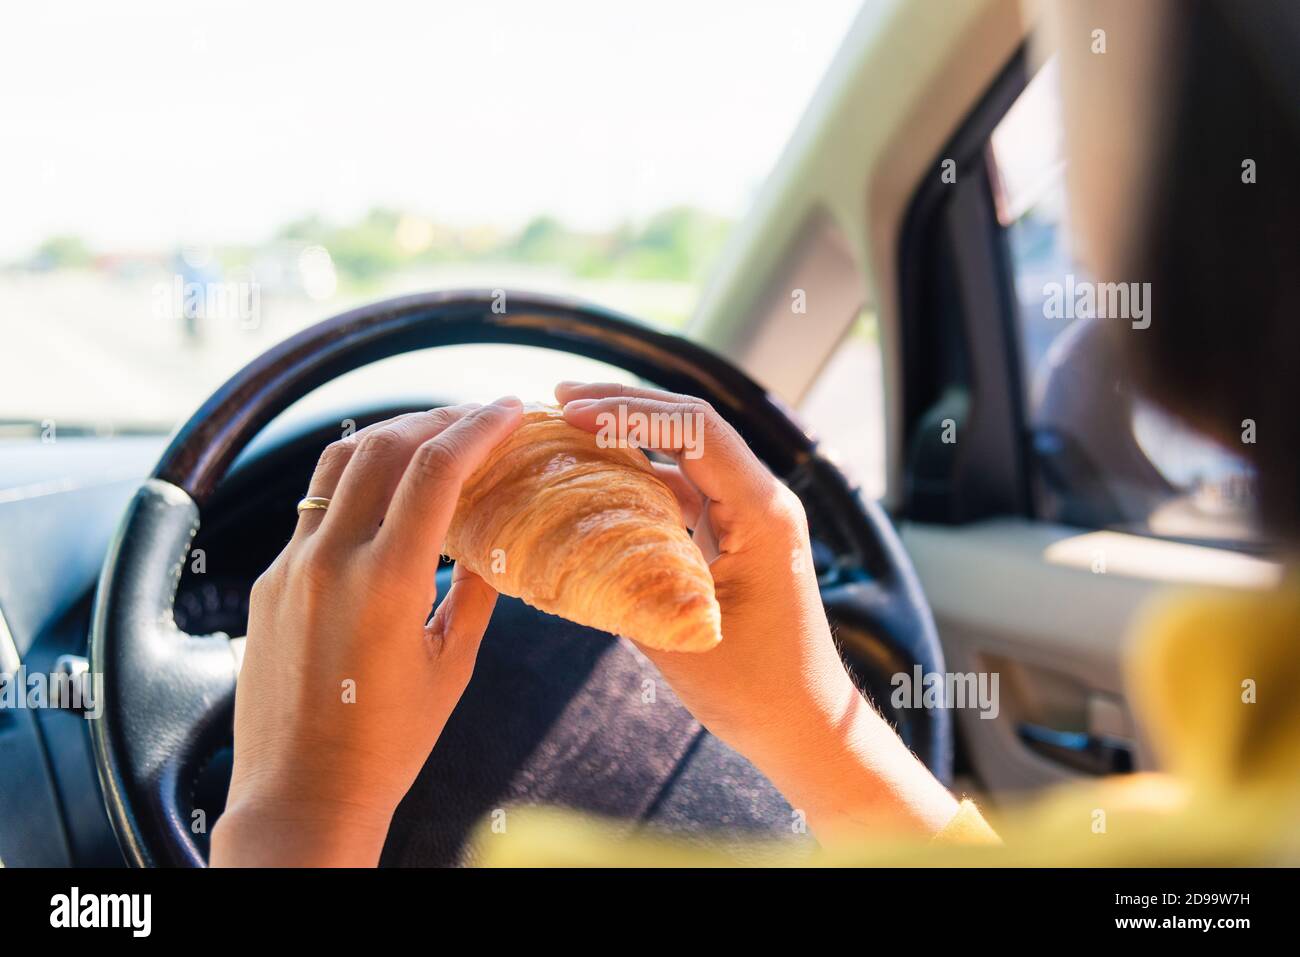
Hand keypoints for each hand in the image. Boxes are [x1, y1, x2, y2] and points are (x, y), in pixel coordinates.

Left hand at [211, 398, 523, 865]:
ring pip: (337, 464)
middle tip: (478, 419)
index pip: (435, 469)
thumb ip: (477, 592)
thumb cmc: (389, 744)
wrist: (302, 796)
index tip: (511, 409)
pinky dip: (357, 482)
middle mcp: (330, 561)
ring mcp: (291, 567)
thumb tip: (496, 539)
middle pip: (382, 445)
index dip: (479, 427)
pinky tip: (386, 497)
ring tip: (432, 440)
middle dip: (437, 420)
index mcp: (386, 582)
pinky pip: (314, 507)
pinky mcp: (270, 581)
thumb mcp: (452, 664)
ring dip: (389, 438)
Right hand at [557, 382, 956, 838]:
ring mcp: (750, 513)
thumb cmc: (755, 688)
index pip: (694, 429)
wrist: (804, 724)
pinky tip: (595, 473)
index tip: (569, 413)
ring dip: (630, 431)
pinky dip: (639, 471)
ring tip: (567, 423)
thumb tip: (559, 539)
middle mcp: (761, 499)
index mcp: (762, 512)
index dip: (628, 411)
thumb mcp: (679, 631)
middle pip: (690, 423)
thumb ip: (625, 578)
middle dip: (624, 404)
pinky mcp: (736, 533)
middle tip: (557, 399)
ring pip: (686, 449)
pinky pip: (685, 484)